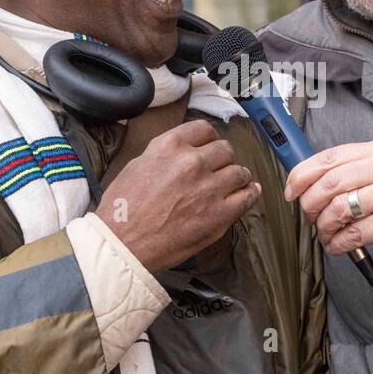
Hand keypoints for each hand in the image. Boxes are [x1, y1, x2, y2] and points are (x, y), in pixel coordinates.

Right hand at [98, 120, 261, 274]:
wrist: (122, 244)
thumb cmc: (122, 209)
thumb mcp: (138, 165)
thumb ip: (165, 155)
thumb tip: (183, 153)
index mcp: (169, 146)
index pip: (203, 129)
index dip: (209, 139)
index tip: (210, 147)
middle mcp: (192, 162)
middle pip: (225, 150)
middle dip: (223, 159)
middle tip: (219, 170)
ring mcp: (208, 188)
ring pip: (239, 171)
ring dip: (238, 177)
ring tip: (235, 183)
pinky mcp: (219, 214)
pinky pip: (247, 197)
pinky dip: (250, 193)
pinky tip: (249, 193)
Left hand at [284, 136, 372, 258]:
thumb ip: (361, 167)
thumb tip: (317, 179)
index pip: (330, 156)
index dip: (302, 174)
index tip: (291, 189)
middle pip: (328, 183)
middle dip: (308, 203)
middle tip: (308, 216)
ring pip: (336, 209)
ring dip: (322, 226)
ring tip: (326, 234)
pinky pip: (351, 234)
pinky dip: (337, 244)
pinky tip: (338, 246)